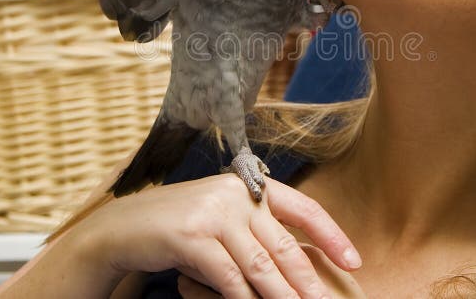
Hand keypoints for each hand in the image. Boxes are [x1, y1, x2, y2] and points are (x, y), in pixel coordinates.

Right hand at [71, 173, 361, 298]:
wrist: (122, 228)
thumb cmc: (179, 228)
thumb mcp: (222, 220)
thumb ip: (256, 232)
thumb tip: (298, 266)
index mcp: (249, 186)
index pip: (303, 208)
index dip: (331, 234)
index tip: (353, 260)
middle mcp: (235, 194)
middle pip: (284, 244)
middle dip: (310, 280)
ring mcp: (213, 212)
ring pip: (261, 264)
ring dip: (284, 296)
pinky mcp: (191, 235)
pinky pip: (228, 276)